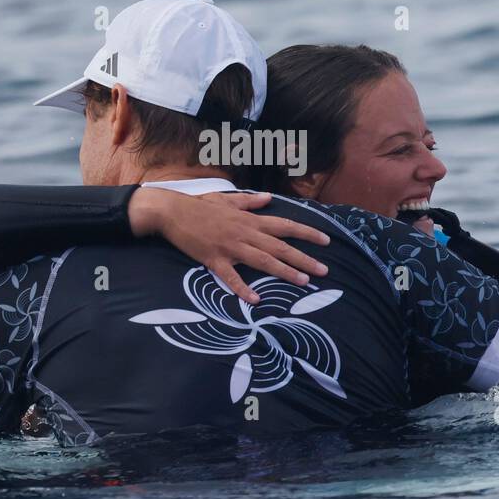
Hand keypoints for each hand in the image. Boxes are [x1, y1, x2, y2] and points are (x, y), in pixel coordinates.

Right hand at [129, 188, 329, 303]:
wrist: (172, 212)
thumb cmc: (200, 205)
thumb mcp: (228, 200)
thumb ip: (250, 201)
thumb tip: (269, 198)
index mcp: (250, 220)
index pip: (285, 226)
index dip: (307, 233)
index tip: (326, 240)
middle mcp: (245, 233)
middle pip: (280, 247)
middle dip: (304, 258)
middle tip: (324, 270)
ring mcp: (230, 247)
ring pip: (262, 261)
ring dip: (284, 272)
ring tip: (303, 281)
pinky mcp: (214, 260)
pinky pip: (230, 276)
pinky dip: (242, 288)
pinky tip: (255, 300)